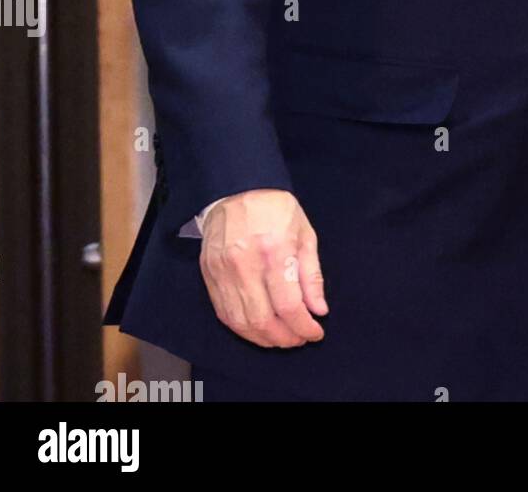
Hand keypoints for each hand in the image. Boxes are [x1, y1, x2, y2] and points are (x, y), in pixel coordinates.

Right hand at [199, 189, 328, 346]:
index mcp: (275, 251)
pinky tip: (259, 330)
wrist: (236, 189)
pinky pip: (225, 314)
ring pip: (242, 323)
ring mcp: (223, 273)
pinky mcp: (209, 276)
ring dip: (264, 339)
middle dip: (285, 338)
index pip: (289, 305)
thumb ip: (311, 274)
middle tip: (300, 338)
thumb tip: (318, 309)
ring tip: (282, 338)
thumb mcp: (304, 233)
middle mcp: (246, 266)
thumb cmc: (276, 208)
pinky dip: (244, 329)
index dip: (304, 326)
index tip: (316, 332)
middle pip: (264, 321)